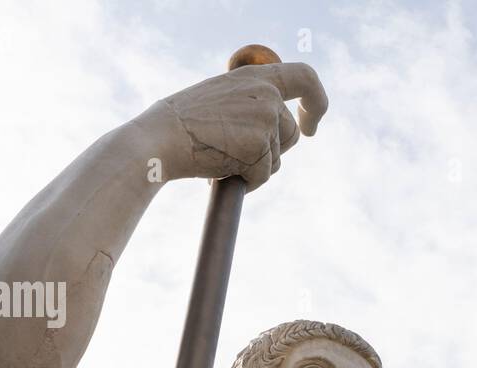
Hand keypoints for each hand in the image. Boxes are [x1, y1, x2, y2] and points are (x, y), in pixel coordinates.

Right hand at [147, 61, 328, 188]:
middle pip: (291, 133)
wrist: (160, 139)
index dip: (316, 102)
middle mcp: (266, 93)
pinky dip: (247, 182)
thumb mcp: (221, 97)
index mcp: (257, 76)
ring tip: (223, 159)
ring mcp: (265, 118)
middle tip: (237, 155)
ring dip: (256, 167)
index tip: (310, 125)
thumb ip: (250, 100)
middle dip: (271, 151)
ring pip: (278, 157)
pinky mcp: (259, 145)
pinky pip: (263, 175)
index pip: (306, 78)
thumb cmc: (184, 124)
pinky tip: (221, 172)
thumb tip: (274, 125)